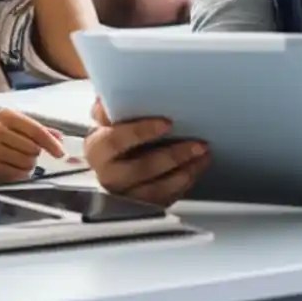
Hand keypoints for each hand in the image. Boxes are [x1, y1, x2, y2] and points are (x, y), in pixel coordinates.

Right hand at [0, 109, 64, 181]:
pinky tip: (17, 166)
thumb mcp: (14, 121)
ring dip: (30, 164)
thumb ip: (37, 128)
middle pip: (31, 149)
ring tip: (22, 158)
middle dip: (36, 153)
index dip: (50, 144)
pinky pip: (15, 175)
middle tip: (31, 151)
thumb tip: (60, 138)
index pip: (35, 131)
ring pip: (25, 163)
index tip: (60, 153)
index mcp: (6, 116)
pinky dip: (22, 173)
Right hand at [83, 100, 208, 206]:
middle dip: (173, 156)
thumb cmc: (111, 138)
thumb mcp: (106, 119)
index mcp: (97, 150)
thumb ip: (109, 107)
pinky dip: (186, 183)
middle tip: (197, 144)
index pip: (116, 140)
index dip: (141, 132)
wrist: (111, 163)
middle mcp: (109, 175)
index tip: (166, 123)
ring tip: (204, 154)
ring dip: (186, 171)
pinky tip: (197, 167)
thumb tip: (112, 95)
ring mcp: (126, 195)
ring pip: (158, 189)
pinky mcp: (144, 206)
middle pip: (142, 169)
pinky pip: (167, 198)